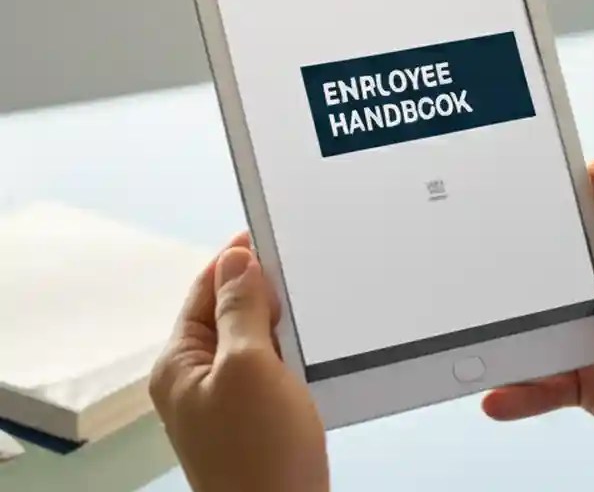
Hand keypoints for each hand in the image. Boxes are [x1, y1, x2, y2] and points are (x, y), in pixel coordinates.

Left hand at [150, 234, 327, 491]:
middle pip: (228, 312)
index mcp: (180, 364)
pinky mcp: (257, 419)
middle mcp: (196, 381)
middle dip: (263, 289)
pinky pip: (272, 369)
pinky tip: (317, 351)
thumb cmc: (260, 457)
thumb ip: (241, 310)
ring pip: (254, 341)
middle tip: (302, 270)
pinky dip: (293, 353)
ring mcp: (227, 403)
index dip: (237, 259)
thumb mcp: (250, 367)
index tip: (271, 233)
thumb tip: (237, 261)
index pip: (204, 290)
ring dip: (282, 322)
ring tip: (313, 308)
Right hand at [483, 161, 593, 472]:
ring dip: (509, 331)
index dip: (558, 202)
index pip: (592, 211)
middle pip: (555, 266)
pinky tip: (496, 393)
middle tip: (479, 260)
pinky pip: (543, 379)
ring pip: (540, 324)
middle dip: (519, 265)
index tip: (514, 192)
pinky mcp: (589, 377)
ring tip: (472, 331)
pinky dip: (520, 388)